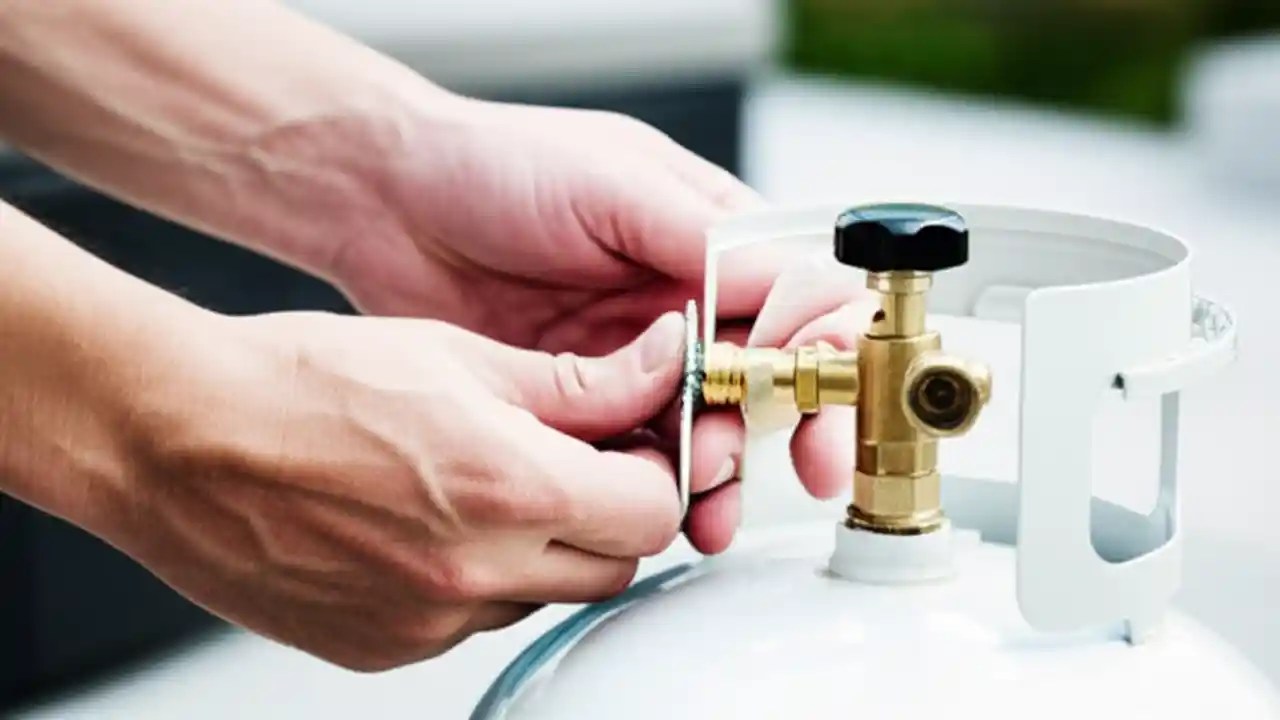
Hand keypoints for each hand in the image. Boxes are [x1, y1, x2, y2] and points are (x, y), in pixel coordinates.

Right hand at [114, 310, 686, 671]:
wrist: (173, 437)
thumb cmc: (299, 380)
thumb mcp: (455, 355)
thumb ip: (577, 383)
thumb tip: (662, 369)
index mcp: (508, 487)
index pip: (654, 513)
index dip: (655, 473)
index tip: (631, 445)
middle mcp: (474, 572)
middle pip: (613, 567)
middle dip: (608, 516)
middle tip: (567, 462)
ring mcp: (427, 622)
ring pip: (543, 597)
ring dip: (541, 549)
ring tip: (478, 484)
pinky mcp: (385, 648)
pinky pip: (470, 621)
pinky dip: (475, 580)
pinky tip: (424, 523)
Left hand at [322, 98, 869, 552]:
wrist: (389, 202)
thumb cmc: (494, 164)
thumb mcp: (611, 183)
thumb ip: (700, 238)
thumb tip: (788, 281)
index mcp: (710, 239)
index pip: (800, 299)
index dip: (826, 350)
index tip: (817, 391)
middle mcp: (684, 302)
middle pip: (770, 374)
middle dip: (792, 423)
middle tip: (799, 464)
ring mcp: (636, 357)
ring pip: (711, 424)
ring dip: (725, 464)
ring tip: (711, 492)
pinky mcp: (586, 398)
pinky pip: (640, 449)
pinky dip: (659, 481)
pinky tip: (664, 503)